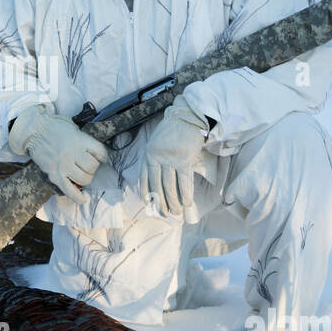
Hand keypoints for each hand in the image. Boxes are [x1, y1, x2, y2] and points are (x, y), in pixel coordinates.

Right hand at [9, 104, 107, 203]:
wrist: (35, 131)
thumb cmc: (55, 128)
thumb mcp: (73, 128)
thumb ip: (85, 141)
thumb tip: (97, 155)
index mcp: (79, 140)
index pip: (100, 152)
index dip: (103, 157)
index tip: (101, 158)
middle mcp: (73, 153)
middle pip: (92, 167)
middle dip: (92, 167)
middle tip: (87, 164)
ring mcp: (63, 166)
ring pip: (84, 179)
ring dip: (86, 178)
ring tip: (81, 174)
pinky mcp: (55, 175)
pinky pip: (70, 190)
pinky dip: (78, 197)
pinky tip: (83, 198)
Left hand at [139, 101, 209, 215]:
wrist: (187, 117)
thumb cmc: (172, 130)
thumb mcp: (156, 142)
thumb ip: (154, 158)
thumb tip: (156, 178)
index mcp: (148, 154)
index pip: (144, 179)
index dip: (147, 194)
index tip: (150, 205)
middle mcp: (156, 158)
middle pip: (157, 185)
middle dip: (161, 202)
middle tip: (166, 214)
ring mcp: (170, 159)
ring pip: (170, 186)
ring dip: (174, 202)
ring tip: (177, 212)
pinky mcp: (184, 159)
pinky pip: (184, 181)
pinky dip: (186, 194)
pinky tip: (187, 203)